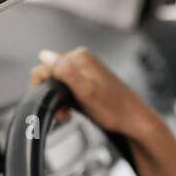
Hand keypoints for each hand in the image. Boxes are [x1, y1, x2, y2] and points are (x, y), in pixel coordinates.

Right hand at [30, 46, 157, 137]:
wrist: (133, 120)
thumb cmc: (114, 109)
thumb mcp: (86, 91)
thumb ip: (65, 71)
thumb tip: (45, 54)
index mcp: (79, 57)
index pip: (45, 66)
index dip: (43, 87)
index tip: (53, 104)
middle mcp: (81, 60)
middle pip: (50, 75)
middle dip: (51, 96)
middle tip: (63, 113)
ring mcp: (85, 71)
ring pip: (57, 84)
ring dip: (58, 101)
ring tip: (68, 114)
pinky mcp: (87, 81)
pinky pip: (67, 89)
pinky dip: (66, 101)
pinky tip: (73, 111)